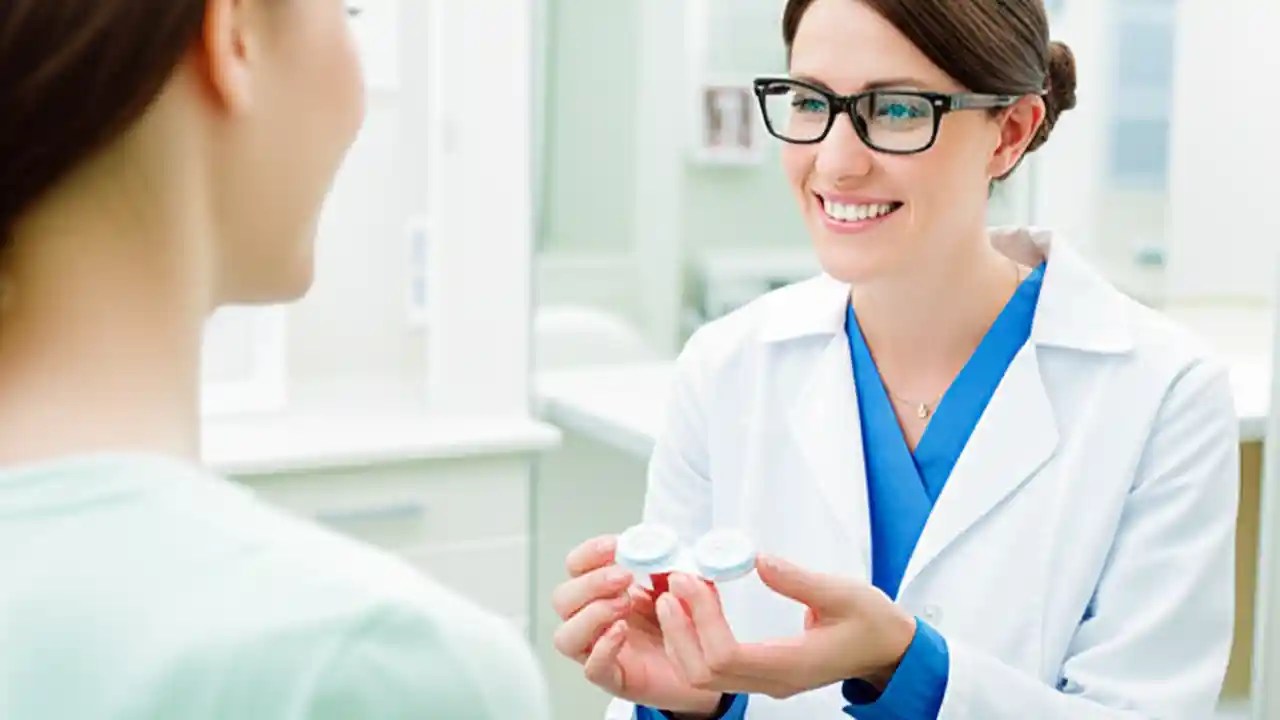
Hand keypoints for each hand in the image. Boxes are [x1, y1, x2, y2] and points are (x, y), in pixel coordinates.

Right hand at [550, 535, 724, 716]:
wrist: (704, 663)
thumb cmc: (683, 622)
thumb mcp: (676, 584)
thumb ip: (665, 565)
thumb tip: (659, 546)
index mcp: (604, 590)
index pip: (576, 567)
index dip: (588, 554)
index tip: (613, 546)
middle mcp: (595, 620)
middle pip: (563, 599)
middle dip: (591, 583)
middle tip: (624, 576)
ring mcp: (600, 650)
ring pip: (566, 636)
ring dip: (592, 614)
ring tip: (624, 605)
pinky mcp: (614, 678)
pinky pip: (592, 668)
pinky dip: (603, 647)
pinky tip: (622, 631)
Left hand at [653, 555, 916, 699]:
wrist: (889, 650)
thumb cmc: (872, 623)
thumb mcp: (843, 593)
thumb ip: (799, 580)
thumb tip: (759, 560)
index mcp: (791, 664)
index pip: (727, 656)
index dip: (701, 620)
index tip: (693, 580)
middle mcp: (773, 680)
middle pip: (704, 674)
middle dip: (679, 629)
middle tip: (674, 584)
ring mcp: (766, 681)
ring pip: (702, 677)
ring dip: (680, 636)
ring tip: (674, 593)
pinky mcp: (761, 672)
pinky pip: (713, 669)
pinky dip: (692, 640)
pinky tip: (690, 607)